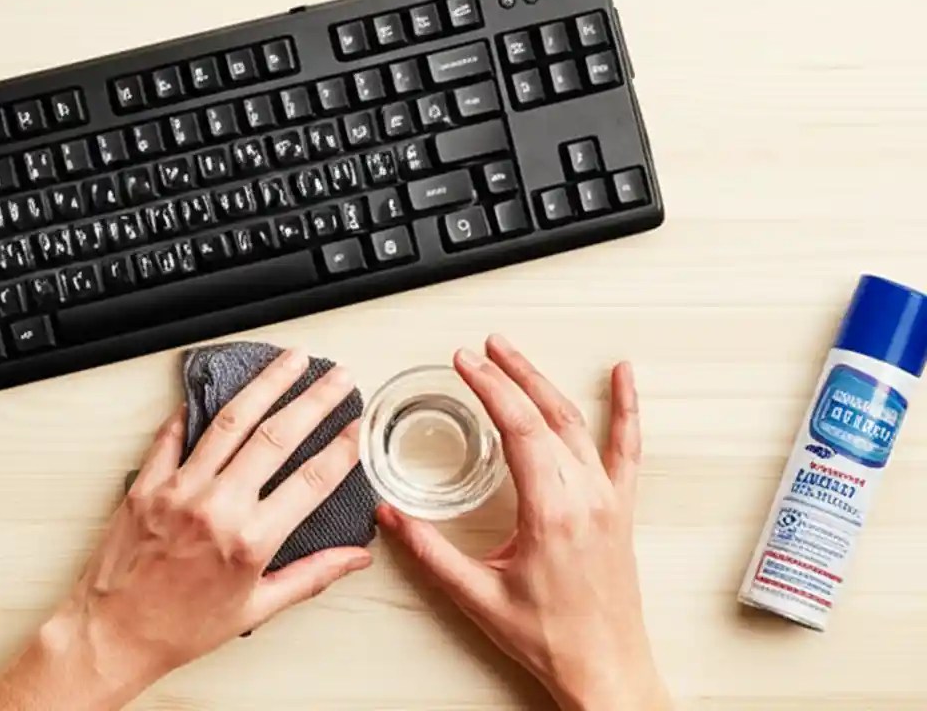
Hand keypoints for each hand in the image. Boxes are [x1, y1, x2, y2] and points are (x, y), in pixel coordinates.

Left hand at [0, 349, 370, 710]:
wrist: (112, 635)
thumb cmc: (181, 629)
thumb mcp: (256, 608)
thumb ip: (310, 575)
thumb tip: (356, 557)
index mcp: (251, 541)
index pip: (311, 481)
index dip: (342, 449)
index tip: (359, 426)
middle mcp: (218, 507)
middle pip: (277, 438)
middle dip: (314, 401)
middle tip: (338, 377)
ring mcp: (179, 490)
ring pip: (230, 422)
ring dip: (265, 385)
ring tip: (289, 361)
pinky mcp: (147, 484)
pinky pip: (174, 434)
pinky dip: (195, 408)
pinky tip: (215, 386)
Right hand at [378, 336, 669, 710]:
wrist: (604, 668)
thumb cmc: (550, 639)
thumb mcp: (477, 596)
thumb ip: (429, 552)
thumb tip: (390, 517)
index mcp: (551, 513)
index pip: (519, 429)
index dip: (491, 388)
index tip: (467, 362)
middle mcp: (585, 498)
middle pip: (545, 415)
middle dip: (510, 374)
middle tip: (480, 350)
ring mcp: (607, 500)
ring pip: (577, 423)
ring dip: (545, 383)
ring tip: (516, 355)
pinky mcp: (619, 508)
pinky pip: (627, 448)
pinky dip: (627, 408)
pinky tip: (624, 377)